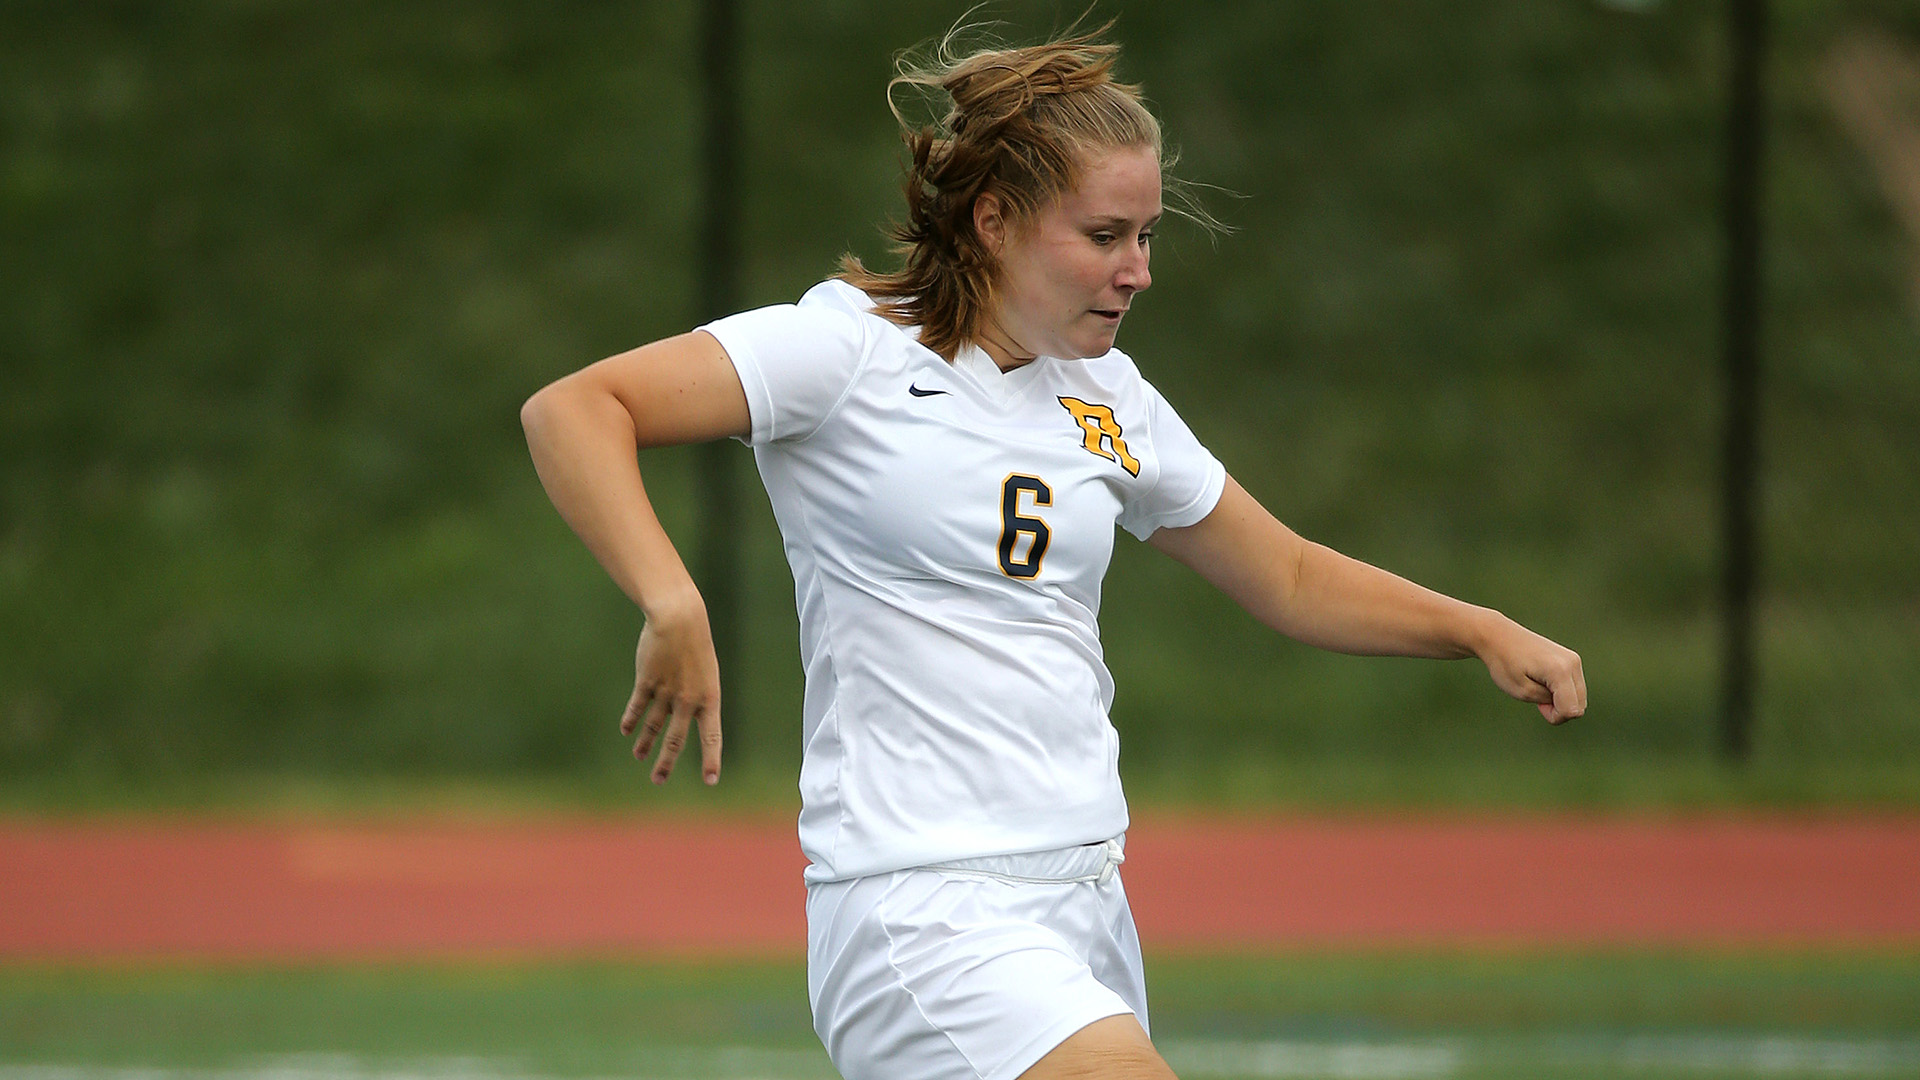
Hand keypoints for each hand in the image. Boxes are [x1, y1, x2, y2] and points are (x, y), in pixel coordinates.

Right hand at [619, 594, 722, 783]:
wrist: (680, 619)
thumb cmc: (696, 647)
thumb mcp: (706, 675)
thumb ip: (695, 700)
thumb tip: (677, 722)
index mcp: (710, 698)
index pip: (712, 736)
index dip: (712, 759)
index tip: (711, 781)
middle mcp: (689, 699)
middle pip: (677, 739)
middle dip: (666, 762)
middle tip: (658, 780)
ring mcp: (667, 690)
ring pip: (653, 725)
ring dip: (645, 744)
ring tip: (640, 757)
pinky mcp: (647, 681)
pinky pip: (637, 706)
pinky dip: (631, 720)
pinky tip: (626, 731)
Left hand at [1476, 614, 1585, 724]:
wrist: (1499, 636)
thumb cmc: (1505, 664)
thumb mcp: (1522, 691)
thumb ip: (1548, 702)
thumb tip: (1569, 703)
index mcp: (1560, 671)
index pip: (1571, 710)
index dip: (1554, 716)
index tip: (1537, 704)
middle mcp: (1573, 663)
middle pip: (1580, 706)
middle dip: (1559, 710)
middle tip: (1536, 696)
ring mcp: (1574, 660)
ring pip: (1579, 698)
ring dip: (1561, 701)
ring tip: (1538, 688)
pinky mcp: (1572, 659)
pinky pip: (1575, 687)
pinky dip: (1562, 692)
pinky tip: (1543, 682)